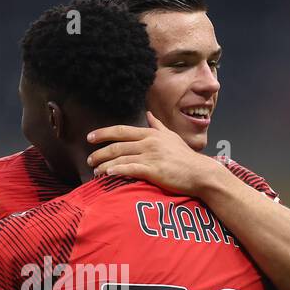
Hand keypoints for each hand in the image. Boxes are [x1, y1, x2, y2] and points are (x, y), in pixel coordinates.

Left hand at [86, 112, 221, 196]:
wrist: (200, 173)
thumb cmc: (186, 157)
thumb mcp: (171, 137)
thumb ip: (158, 126)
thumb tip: (149, 114)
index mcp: (151, 134)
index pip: (122, 130)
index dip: (104, 133)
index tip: (90, 137)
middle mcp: (149, 142)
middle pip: (117, 145)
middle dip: (100, 152)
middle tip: (89, 159)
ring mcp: (151, 156)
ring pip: (120, 158)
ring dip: (104, 165)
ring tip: (95, 171)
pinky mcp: (153, 170)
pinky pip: (130, 169)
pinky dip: (117, 171)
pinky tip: (107, 175)